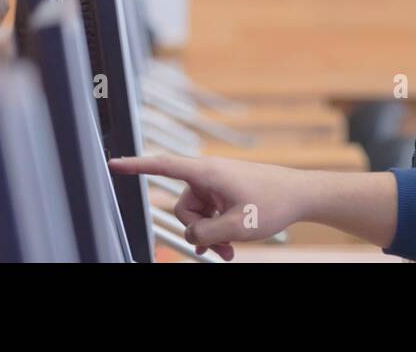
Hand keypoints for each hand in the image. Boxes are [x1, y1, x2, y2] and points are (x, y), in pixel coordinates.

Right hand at [110, 154, 312, 260]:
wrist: (301, 195)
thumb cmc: (272, 203)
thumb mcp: (235, 226)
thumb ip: (204, 232)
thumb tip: (191, 234)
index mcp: (207, 172)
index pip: (164, 166)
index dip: (137, 166)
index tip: (114, 163)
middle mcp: (209, 174)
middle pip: (183, 207)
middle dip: (197, 230)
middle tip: (219, 251)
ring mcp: (218, 184)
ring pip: (198, 215)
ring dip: (210, 234)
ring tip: (229, 251)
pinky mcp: (226, 193)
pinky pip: (210, 214)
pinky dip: (217, 229)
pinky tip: (228, 246)